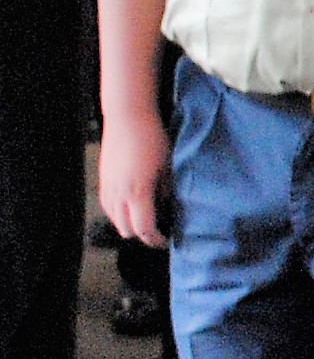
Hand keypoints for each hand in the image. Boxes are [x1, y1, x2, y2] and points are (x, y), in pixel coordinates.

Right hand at [98, 105, 168, 246]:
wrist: (127, 117)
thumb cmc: (152, 139)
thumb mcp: (167, 166)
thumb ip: (166, 190)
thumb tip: (166, 206)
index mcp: (137, 193)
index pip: (143, 229)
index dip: (155, 239)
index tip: (166, 241)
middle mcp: (118, 194)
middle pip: (126, 230)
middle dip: (143, 235)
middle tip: (159, 231)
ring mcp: (107, 188)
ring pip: (115, 220)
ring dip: (130, 225)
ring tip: (147, 219)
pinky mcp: (102, 180)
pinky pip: (108, 207)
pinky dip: (120, 214)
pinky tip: (133, 206)